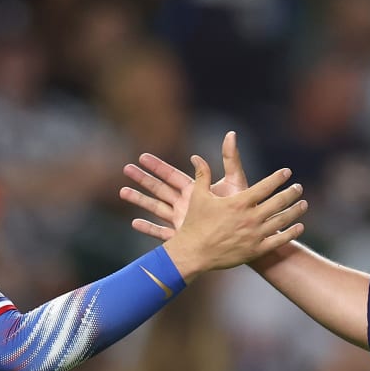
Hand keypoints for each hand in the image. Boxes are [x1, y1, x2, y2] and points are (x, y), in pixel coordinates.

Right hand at [121, 131, 255, 241]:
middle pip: (160, 188)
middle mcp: (186, 204)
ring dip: (140, 199)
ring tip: (122, 191)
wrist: (247, 234)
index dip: (158, 166)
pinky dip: (149, 228)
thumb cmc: (244, 208)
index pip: (172, 175)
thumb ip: (230, 159)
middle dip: (143, 178)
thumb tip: (230, 134)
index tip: (142, 156)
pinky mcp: (183, 236)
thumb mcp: (236, 181)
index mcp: (195, 190)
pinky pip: (162, 232)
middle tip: (126, 168)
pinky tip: (134, 223)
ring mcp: (182, 220)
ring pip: (156, 208)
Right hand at [151, 151, 305, 280]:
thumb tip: (197, 157)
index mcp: (239, 203)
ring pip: (282, 221)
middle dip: (291, 193)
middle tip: (299, 188)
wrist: (193, 253)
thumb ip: (202, 175)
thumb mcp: (197, 197)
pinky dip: (291, 233)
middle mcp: (250, 218)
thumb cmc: (195, 224)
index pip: (265, 186)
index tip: (286, 172)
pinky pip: (278, 241)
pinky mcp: (255, 250)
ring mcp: (254, 235)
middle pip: (278, 202)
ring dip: (295, 211)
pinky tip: (299, 227)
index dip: (278, 178)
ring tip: (304, 204)